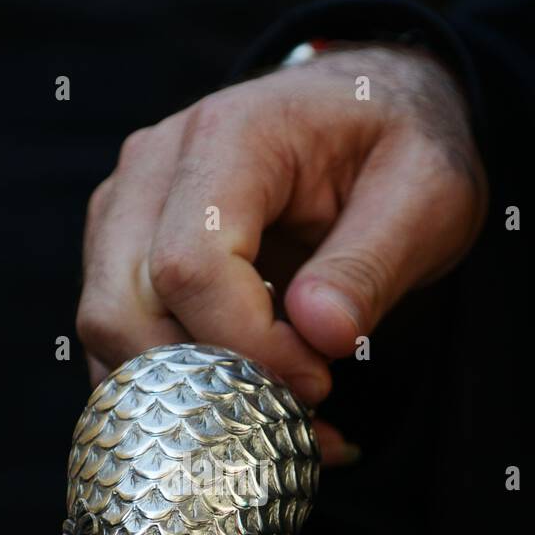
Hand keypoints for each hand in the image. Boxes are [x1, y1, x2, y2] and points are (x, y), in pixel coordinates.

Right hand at [77, 45, 486, 459]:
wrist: (367, 110)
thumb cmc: (397, 144)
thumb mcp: (426, 194)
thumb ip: (372, 265)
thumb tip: (319, 335)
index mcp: (227, 136)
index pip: (189, 266)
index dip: (245, 346)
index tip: (317, 380)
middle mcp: (153, 168)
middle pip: (122, 309)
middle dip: (202, 387)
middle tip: (292, 412)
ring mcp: (125, 211)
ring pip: (108, 334)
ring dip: (183, 401)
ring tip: (280, 424)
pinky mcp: (121, 254)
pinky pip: (119, 343)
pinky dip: (173, 395)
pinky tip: (248, 413)